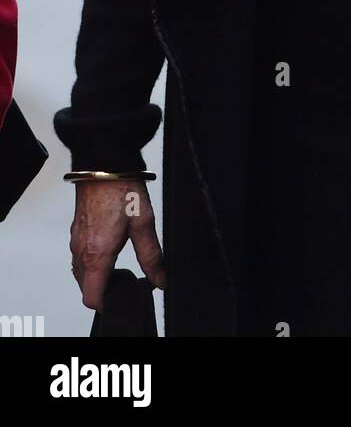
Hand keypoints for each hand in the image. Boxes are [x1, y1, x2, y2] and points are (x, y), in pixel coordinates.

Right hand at [69, 178, 165, 312]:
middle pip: (86, 288)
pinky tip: (108, 249)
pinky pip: (78, 257)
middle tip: (125, 281)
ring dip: (96, 276)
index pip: (92, 297)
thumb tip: (160, 280)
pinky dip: (90, 262)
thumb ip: (151, 256)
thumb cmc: (122, 189)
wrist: (104, 163)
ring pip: (80, 273)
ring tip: (119, 266)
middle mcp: (81, 251)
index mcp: (97, 254)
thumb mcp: (144, 223)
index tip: (123, 296)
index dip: (107, 303)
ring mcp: (75, 240)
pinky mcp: (75, 230)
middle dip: (103, 291)